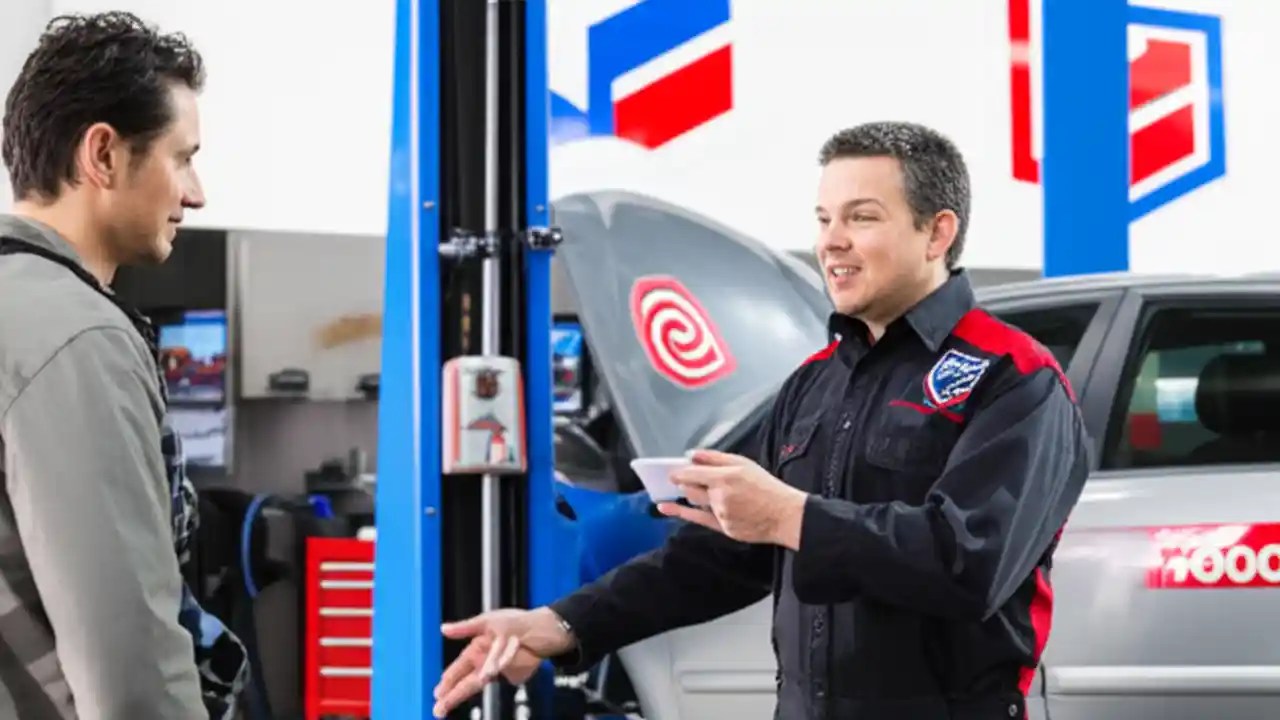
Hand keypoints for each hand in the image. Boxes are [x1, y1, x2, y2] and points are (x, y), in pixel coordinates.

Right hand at [432, 606, 575, 716]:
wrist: (543, 628)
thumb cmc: (516, 622)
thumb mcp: (488, 620)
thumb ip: (465, 627)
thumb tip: (443, 629)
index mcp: (476, 650)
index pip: (457, 670)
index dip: (446, 682)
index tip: (437, 694)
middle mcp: (485, 663)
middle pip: (465, 683)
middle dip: (451, 696)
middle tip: (438, 710)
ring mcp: (499, 671)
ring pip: (479, 684)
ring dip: (465, 693)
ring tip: (452, 700)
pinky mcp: (514, 675)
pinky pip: (504, 676)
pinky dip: (494, 670)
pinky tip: (487, 674)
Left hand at [659, 449, 808, 548]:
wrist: (784, 515)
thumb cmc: (766, 486)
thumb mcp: (744, 464)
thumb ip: (716, 459)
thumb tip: (693, 455)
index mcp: (725, 478)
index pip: (693, 475)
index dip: (679, 473)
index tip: (670, 473)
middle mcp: (720, 497)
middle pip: (691, 490)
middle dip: (685, 484)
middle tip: (680, 480)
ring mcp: (720, 515)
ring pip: (697, 503)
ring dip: (692, 496)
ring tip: (688, 489)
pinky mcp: (722, 528)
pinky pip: (699, 518)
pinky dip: (683, 512)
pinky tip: (666, 508)